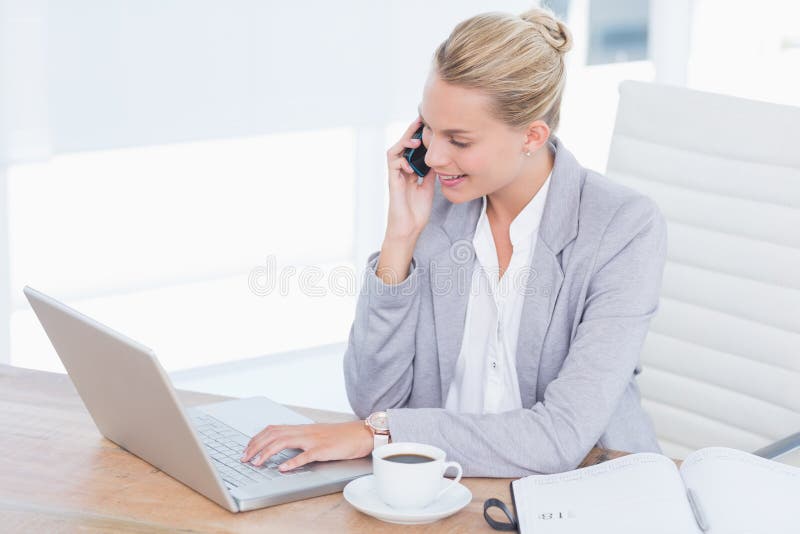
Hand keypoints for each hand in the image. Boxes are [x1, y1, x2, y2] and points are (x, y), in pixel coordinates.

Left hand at [240, 421, 373, 471]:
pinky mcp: (323, 449)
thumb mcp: (316, 436)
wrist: (361, 434)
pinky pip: (306, 455)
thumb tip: (283, 449)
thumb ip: (300, 440)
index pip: (273, 429)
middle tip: (244, 458)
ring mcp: (313, 440)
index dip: (257, 439)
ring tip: (257, 463)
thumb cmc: (340, 437)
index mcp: (302, 429)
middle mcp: (304, 431)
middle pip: (273, 434)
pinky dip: (292, 462)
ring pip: (284, 442)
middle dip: (255, 446)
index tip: (246, 450)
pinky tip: (283, 468)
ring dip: (267, 453)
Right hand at [384, 117, 435, 241]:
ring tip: (416, 139)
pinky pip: (393, 164)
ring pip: (396, 150)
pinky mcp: (393, 182)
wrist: (409, 228)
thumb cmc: (418, 210)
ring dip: (405, 142)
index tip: (429, 123)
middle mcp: (401, 170)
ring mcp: (396, 175)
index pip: (413, 148)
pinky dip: (402, 159)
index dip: (419, 135)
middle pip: (403, 144)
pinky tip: (412, 163)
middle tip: (422, 119)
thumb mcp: (429, 186)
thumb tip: (440, 157)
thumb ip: (431, 171)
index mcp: (411, 170)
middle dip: (412, 131)